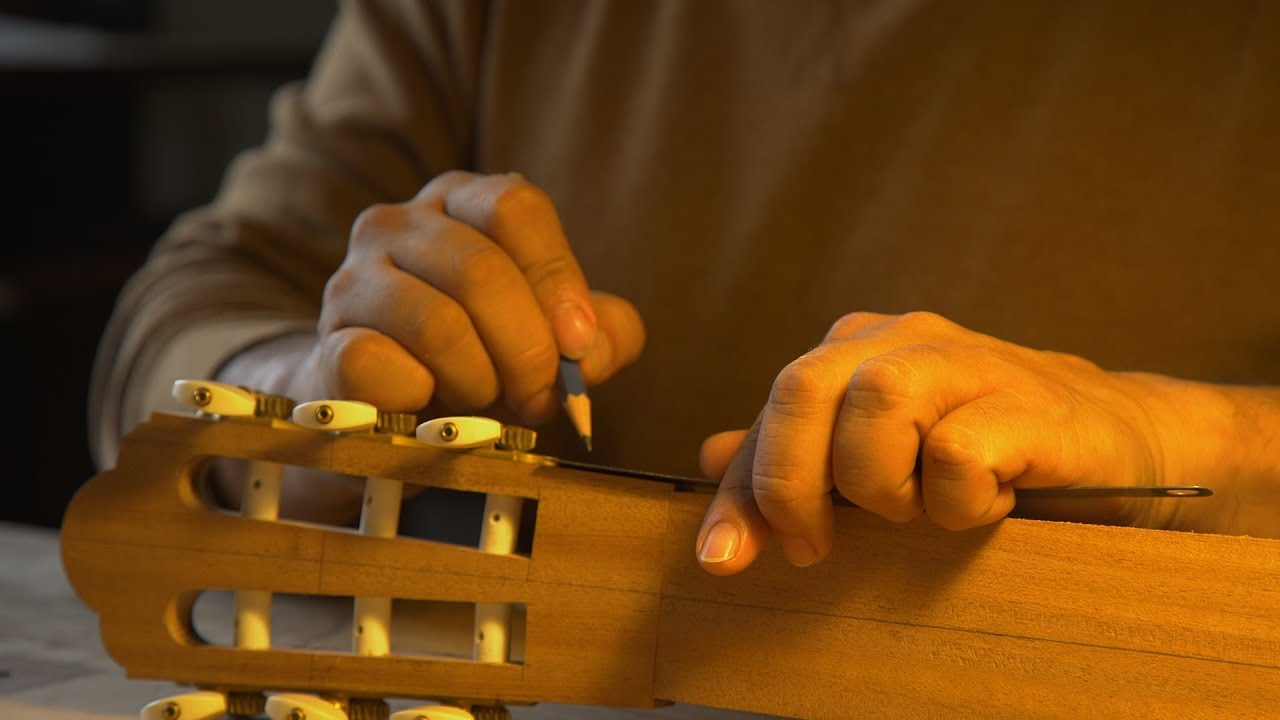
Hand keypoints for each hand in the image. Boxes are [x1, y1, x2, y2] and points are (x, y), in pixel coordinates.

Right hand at [309, 171, 643, 420]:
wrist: (388, 410)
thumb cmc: (484, 358)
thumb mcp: (555, 337)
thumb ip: (603, 335)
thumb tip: (593, 350)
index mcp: (461, 202)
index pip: (514, 207)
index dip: (556, 278)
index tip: (577, 344)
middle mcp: (397, 224)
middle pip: (481, 270)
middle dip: (527, 349)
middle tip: (538, 395)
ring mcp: (352, 280)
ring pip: (438, 325)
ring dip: (479, 380)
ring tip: (481, 398)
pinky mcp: (327, 344)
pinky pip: (383, 368)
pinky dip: (423, 399)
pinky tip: (426, 404)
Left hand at [695, 311, 1190, 574]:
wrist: (1112, 443)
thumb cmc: (982, 452)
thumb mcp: (878, 459)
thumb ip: (797, 455)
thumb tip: (708, 457)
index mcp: (854, 351)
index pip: (770, 413)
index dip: (740, 492)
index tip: (723, 560)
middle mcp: (901, 340)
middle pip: (801, 390)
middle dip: (792, 484)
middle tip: (816, 547)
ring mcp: (967, 361)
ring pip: (874, 408)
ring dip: (882, 486)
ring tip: (919, 511)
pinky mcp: (1027, 403)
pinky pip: (955, 451)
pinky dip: (954, 498)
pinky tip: (981, 505)